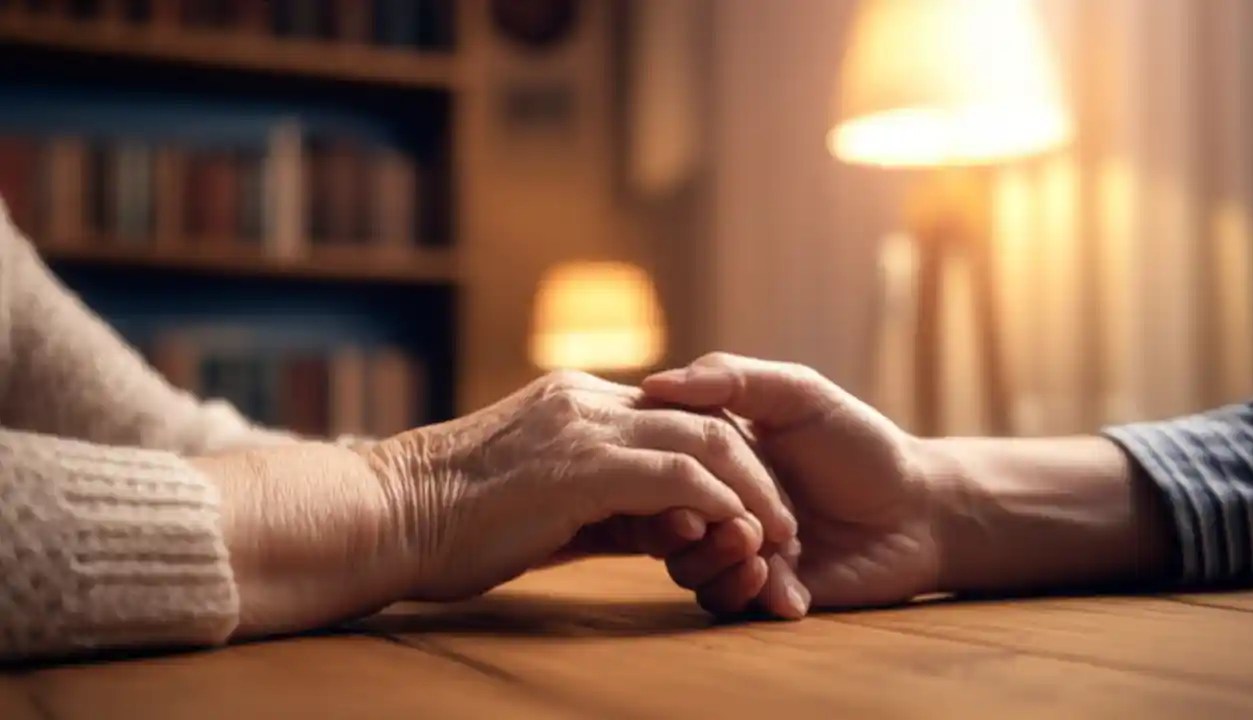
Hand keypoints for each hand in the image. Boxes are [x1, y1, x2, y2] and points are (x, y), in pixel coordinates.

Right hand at [366, 370, 796, 601]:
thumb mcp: (539, 497)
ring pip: (703, 440)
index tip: (752, 502)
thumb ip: (602, 498)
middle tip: (784, 518)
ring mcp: (583, 427)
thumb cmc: (452, 521)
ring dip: (750, 489)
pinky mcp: (579, 466)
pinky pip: (675, 475)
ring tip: (778, 533)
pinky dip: (716, 503)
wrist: (388, 517)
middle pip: (704, 418)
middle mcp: (586, 400)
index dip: (724, 457)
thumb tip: (660, 525)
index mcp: (576, 401)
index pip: (676, 414)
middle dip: (755, 470)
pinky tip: (735, 533)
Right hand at [644, 353, 941, 615]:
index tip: (676, 478)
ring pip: (689, 570)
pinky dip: (750, 595)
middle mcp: (721, 505)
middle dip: (688, 528)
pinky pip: (732, 604)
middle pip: (666, 525)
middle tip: (734, 523)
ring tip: (759, 553)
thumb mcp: (797, 393)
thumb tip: (654, 383)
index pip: (658, 466)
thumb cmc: (860, 442)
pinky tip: (785, 586)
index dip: (657, 475)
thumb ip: (730, 380)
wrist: (922, 508)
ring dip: (716, 564)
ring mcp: (742, 550)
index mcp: (715, 457)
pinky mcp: (769, 592)